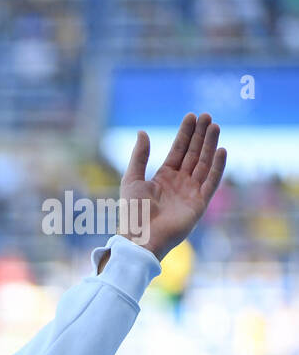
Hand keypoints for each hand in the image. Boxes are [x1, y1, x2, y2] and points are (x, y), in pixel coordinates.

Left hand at [117, 113, 226, 260]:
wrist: (140, 238)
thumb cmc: (132, 212)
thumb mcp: (132, 179)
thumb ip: (139, 157)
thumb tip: (142, 132)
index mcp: (163, 178)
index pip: (178, 151)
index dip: (185, 134)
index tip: (192, 116)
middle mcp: (179, 183)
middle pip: (194, 154)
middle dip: (200, 135)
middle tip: (208, 116)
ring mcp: (191, 193)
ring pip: (204, 164)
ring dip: (210, 145)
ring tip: (215, 126)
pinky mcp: (199, 204)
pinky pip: (211, 182)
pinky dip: (217, 167)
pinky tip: (222, 150)